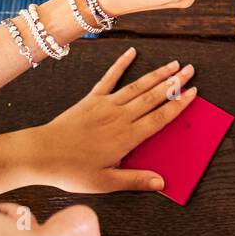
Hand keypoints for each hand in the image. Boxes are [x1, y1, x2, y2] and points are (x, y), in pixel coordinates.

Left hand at [23, 49, 196, 193]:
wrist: (41, 154)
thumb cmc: (72, 171)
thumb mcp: (106, 182)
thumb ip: (135, 180)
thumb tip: (161, 182)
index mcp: (128, 137)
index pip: (160, 117)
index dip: (178, 104)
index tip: (193, 93)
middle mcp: (121, 117)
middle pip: (154, 97)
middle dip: (174, 84)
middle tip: (190, 71)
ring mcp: (106, 105)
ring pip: (138, 86)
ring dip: (157, 74)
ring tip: (173, 64)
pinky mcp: (91, 99)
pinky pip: (109, 78)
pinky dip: (121, 64)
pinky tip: (131, 53)